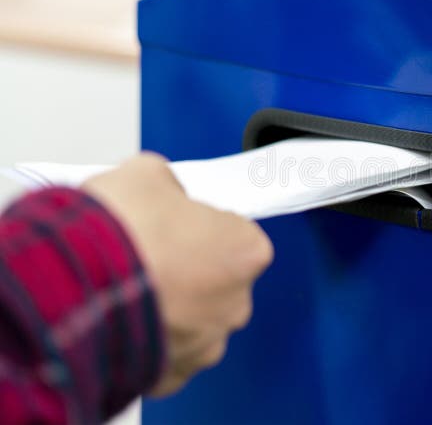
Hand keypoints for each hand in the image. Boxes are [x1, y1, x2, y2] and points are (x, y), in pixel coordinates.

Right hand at [82, 153, 273, 394]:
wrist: (69, 287)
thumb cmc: (117, 234)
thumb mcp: (145, 174)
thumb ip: (168, 186)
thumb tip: (162, 190)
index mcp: (246, 249)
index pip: (235, 234)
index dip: (200, 228)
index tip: (174, 227)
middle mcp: (236, 301)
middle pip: (219, 282)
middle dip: (189, 273)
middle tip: (149, 258)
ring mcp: (205, 342)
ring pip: (195, 322)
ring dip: (170, 310)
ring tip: (128, 290)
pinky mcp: (171, 374)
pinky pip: (167, 356)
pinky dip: (148, 344)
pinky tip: (123, 321)